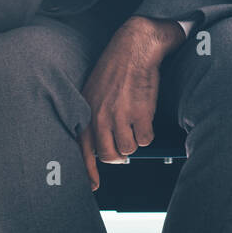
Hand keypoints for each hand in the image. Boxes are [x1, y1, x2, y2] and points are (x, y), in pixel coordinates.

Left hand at [79, 16, 184, 190]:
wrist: (135, 46)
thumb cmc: (116, 68)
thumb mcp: (94, 91)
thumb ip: (95, 118)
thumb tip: (104, 146)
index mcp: (87, 112)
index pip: (83, 150)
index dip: (88, 171)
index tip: (93, 186)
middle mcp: (100, 117)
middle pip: (110, 156)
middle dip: (119, 152)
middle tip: (127, 139)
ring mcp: (120, 117)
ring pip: (129, 149)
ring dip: (135, 138)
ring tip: (136, 118)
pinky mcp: (140, 114)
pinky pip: (146, 139)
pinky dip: (148, 131)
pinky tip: (145, 115)